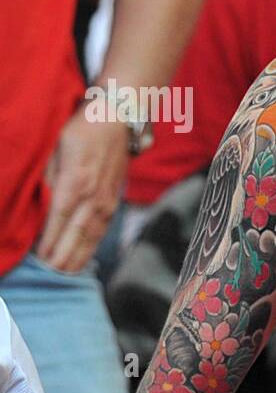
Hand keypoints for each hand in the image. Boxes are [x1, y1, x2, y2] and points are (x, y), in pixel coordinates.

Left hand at [34, 107, 128, 270]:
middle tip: (51, 272)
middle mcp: (94, 194)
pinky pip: (101, 228)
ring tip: (65, 272)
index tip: (40, 256)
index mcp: (76, 179)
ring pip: (92, 234)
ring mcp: (106, 199)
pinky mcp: (113, 200)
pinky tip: (83, 257)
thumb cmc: (82, 129)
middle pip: (77, 232)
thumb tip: (41, 200)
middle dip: (64, 254)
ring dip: (79, 255)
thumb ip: (48, 174)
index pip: (59, 216)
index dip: (50, 239)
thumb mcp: (56, 145)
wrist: (118, 120)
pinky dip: (92, 245)